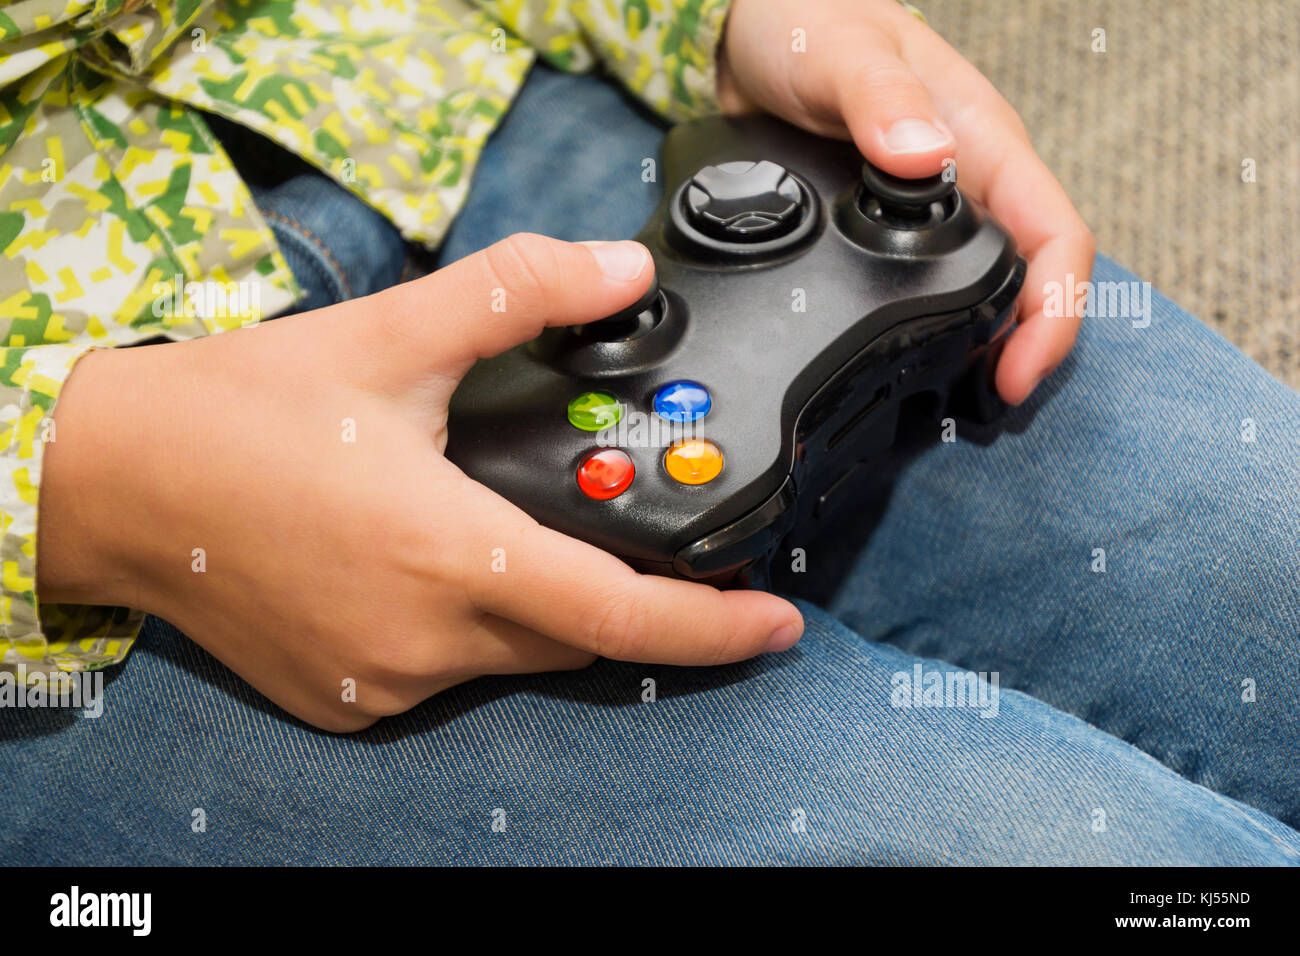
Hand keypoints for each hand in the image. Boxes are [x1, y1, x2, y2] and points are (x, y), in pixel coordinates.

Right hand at [37, 235, 803, 731]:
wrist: (112, 484)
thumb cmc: (239, 415)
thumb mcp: (386, 333)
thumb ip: (515, 294)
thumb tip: (617, 269)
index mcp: (449, 555)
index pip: (618, 616)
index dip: (712, 626)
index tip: (776, 622)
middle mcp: (424, 638)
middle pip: (576, 635)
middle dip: (625, 593)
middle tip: (633, 533)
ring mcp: (383, 681)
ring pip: (514, 656)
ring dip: (542, 602)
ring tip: (513, 527)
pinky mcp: (347, 702)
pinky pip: (447, 674)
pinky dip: (472, 627)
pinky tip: (437, 568)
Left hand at [718, 0, 1094, 404]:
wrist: (754, 38)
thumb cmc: (807, 23)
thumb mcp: (837, 52)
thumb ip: (878, 96)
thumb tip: (922, 153)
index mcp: (979, 139)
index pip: (1053, 234)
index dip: (1054, 309)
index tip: (1019, 369)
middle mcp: (968, 180)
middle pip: (1032, 279)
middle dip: (1025, 347)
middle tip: (986, 407)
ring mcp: (932, 210)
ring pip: (987, 291)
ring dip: (984, 347)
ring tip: (954, 402)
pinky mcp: (891, 230)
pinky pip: (931, 287)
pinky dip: (935, 330)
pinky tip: (911, 362)